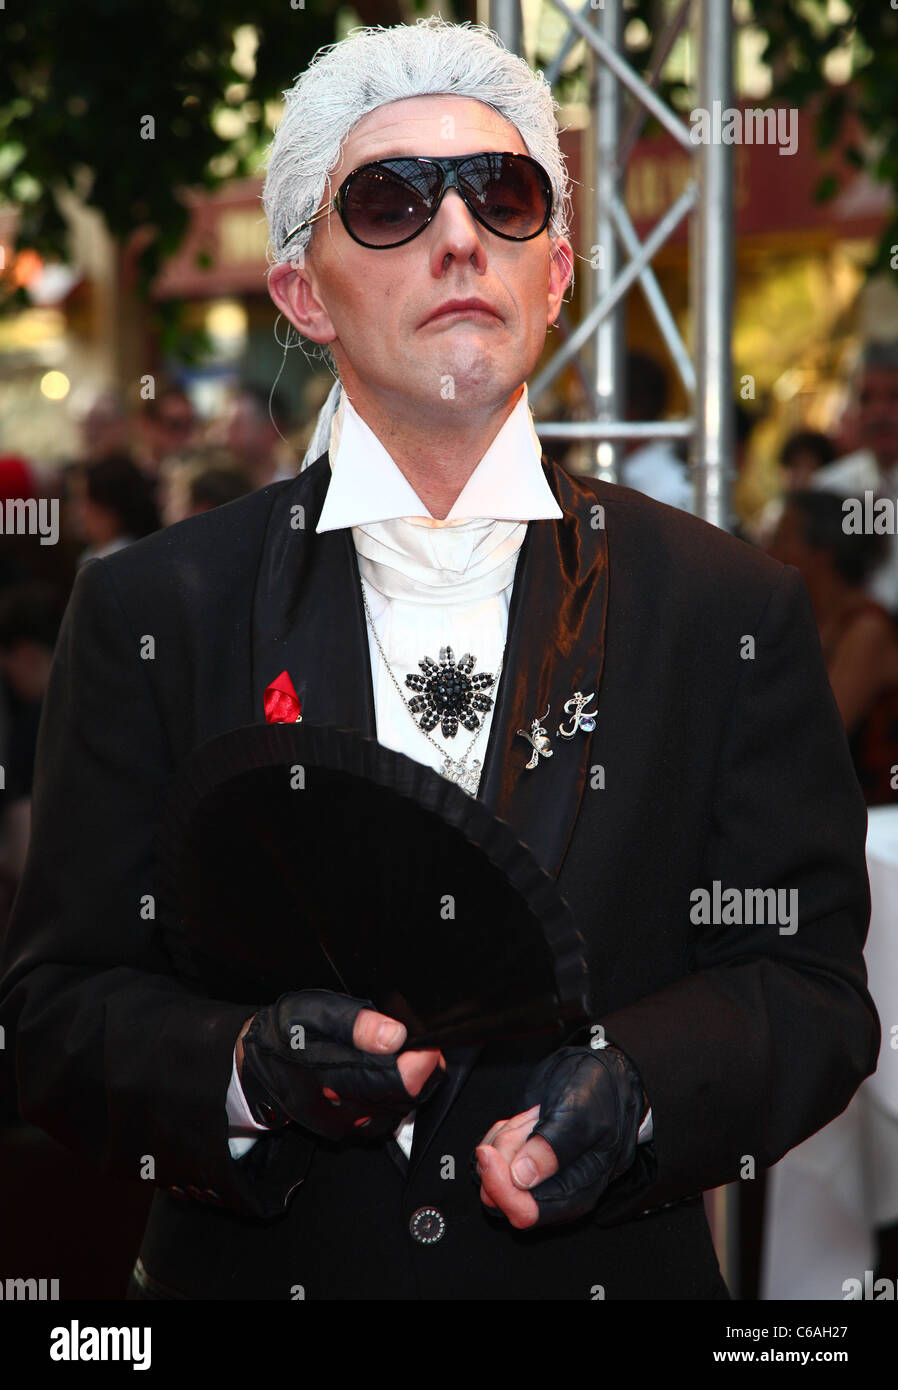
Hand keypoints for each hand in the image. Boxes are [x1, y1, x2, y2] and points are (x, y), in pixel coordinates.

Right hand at [239, 989, 445, 1140]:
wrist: (258, 1063)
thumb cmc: (287, 1032)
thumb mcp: (314, 1011)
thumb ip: (356, 1024)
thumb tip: (395, 1036)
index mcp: (330, 1075)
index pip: (393, 1082)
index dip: (421, 1066)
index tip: (431, 1046)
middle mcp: (338, 1109)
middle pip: (402, 1099)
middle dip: (422, 1073)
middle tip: (424, 1047)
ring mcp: (343, 1125)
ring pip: (398, 1111)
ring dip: (412, 1087)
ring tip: (407, 1059)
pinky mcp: (345, 1133)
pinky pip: (385, 1120)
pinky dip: (397, 1100)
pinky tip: (392, 1079)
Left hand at [475, 1046, 645, 1228]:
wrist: (599, 1072)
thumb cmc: (600, 1092)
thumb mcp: (580, 1113)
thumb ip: (553, 1146)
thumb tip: (522, 1178)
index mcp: (577, 1190)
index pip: (526, 1213)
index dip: (501, 1187)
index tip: (491, 1155)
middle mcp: (555, 1189)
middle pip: (503, 1192)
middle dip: (504, 1154)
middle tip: (529, 1124)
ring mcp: (536, 1175)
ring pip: (492, 1174)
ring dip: (503, 1140)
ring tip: (534, 1119)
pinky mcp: (522, 1160)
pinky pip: (492, 1156)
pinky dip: (498, 1135)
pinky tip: (524, 1121)